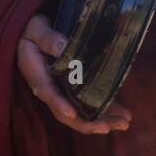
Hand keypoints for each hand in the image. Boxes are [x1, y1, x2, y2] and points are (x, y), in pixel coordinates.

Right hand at [17, 13, 131, 134]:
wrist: (32, 32)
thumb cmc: (33, 29)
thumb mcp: (36, 29)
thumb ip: (47, 38)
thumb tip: (63, 46)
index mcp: (36, 74)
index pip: (47, 91)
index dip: (59, 103)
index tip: (72, 113)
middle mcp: (48, 87)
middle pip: (64, 112)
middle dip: (86, 122)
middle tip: (108, 127)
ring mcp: (60, 91)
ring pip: (78, 112)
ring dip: (100, 120)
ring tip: (123, 124)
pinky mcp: (71, 89)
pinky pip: (85, 104)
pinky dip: (102, 111)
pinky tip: (120, 115)